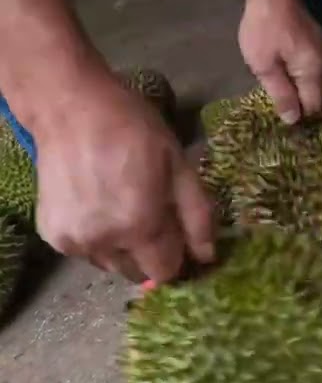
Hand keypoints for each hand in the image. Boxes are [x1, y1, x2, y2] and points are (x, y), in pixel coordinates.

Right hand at [32, 65, 215, 283]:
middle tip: (152, 216)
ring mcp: (72, 241)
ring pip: (111, 265)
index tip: (179, 237)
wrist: (71, 109)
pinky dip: (97, 239)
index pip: (165, 272)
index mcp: (139, 226)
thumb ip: (197, 216)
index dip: (178, 258)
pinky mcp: (52, 234)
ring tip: (123, 207)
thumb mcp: (180, 167)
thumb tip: (207, 257)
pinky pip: (86, 252)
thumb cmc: (134, 131)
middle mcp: (103, 242)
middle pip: (138, 273)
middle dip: (150, 253)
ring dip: (123, 248)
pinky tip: (99, 206)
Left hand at [238, 0, 321, 123]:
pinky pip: (318, 71)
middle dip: (301, 103)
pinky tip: (289, 72)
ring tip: (282, 87)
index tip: (281, 117)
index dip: (299, 116)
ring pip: (319, 85)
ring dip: (303, 89)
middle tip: (277, 102)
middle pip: (319, 97)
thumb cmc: (264, 28)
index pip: (314, 108)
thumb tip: (293, 121)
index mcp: (316, 72)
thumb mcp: (264, 65)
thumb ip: (281, 94)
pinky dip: (305, 77)